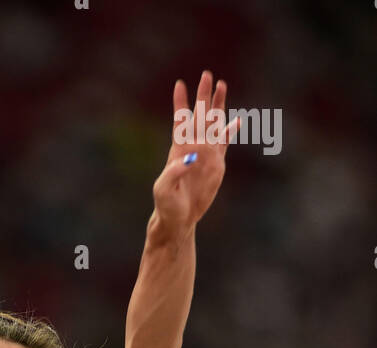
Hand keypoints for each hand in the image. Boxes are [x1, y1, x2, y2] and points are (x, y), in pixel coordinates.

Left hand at [151, 70, 239, 239]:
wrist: (178, 218)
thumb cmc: (166, 205)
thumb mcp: (164, 190)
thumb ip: (173, 173)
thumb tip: (190, 159)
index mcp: (179, 150)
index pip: (180, 121)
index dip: (180, 103)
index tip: (179, 84)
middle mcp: (193, 147)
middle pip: (200, 115)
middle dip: (203, 95)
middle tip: (206, 74)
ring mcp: (206, 154)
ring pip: (214, 123)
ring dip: (218, 105)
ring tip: (222, 85)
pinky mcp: (216, 165)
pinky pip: (225, 143)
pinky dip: (230, 131)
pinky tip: (237, 120)